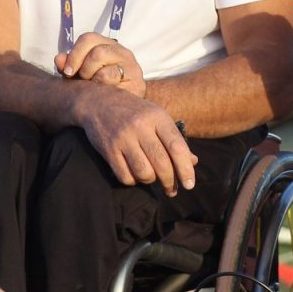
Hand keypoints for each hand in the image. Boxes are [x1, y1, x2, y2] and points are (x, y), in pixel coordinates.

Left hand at [57, 32, 145, 97]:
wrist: (126, 105)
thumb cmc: (100, 86)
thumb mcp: (81, 73)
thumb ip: (69, 65)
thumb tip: (58, 59)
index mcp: (107, 44)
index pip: (88, 38)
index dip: (74, 54)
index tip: (67, 72)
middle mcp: (122, 51)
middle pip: (97, 53)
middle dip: (84, 70)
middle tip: (84, 81)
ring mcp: (132, 67)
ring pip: (105, 71)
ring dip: (94, 82)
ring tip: (95, 88)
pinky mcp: (137, 84)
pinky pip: (114, 86)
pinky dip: (103, 91)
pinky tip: (104, 95)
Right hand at [74, 85, 197, 194]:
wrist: (99, 101)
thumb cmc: (135, 112)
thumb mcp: (157, 117)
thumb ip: (175, 139)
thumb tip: (193, 162)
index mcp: (157, 117)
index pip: (177, 147)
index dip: (186, 169)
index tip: (190, 184)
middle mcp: (140, 126)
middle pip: (162, 163)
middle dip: (170, 181)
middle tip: (172, 190)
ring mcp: (123, 138)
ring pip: (144, 172)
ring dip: (150, 180)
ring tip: (150, 177)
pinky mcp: (108, 149)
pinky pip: (125, 176)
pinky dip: (133, 181)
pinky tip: (134, 175)